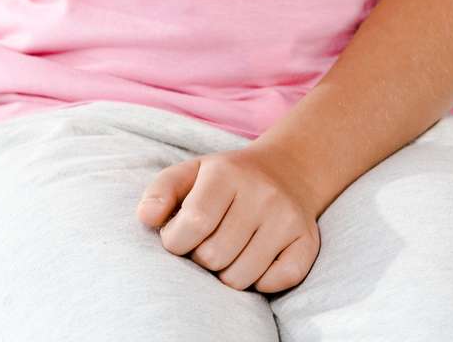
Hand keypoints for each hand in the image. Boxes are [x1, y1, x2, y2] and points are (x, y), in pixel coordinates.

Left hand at [135, 141, 321, 293]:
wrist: (287, 170)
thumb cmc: (226, 180)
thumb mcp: (191, 173)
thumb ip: (161, 192)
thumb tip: (146, 218)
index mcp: (226, 173)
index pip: (193, 224)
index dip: (176, 241)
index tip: (178, 237)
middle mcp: (261, 193)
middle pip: (215, 257)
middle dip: (203, 257)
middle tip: (209, 241)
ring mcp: (287, 217)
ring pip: (241, 278)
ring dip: (228, 272)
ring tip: (232, 249)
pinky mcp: (307, 241)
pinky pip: (277, 282)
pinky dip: (262, 281)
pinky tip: (258, 258)